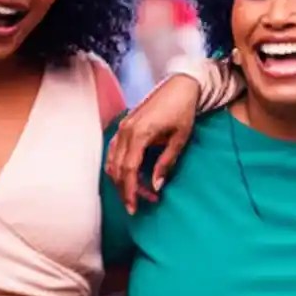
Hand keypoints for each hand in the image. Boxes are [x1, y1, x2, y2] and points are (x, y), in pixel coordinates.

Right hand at [104, 75, 200, 213]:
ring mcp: (122, 127)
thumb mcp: (179, 139)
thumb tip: (155, 186)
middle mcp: (125, 130)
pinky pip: (114, 151)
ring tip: (136, 194)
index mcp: (139, 133)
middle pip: (118, 169)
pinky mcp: (124, 126)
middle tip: (139, 205)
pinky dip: (118, 167)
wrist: (180, 86)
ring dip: (122, 180)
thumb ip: (166, 163)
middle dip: (126, 190)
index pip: (128, 170)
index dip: (130, 191)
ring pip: (112, 161)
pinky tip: (128, 177)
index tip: (134, 208)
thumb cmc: (183, 110)